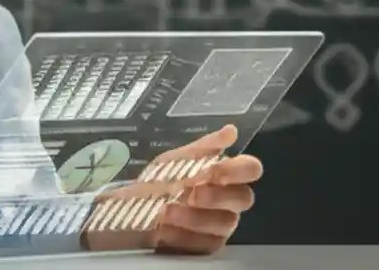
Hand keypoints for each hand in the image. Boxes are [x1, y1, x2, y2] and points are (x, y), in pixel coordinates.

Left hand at [79, 124, 260, 254]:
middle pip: (244, 198)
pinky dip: (185, 234)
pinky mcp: (207, 247)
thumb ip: (203, 148)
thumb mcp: (174, 161)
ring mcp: (220, 225)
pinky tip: (166, 229)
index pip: (250, 169)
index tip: (214, 170)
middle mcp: (228, 200)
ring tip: (167, 210)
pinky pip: (207, 244)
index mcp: (224, 175)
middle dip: (217, 195)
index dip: (238, 169)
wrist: (128, 210)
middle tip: (191, 193)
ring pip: (226, 222)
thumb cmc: (156, 181)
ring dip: (195, 216)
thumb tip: (231, 131)